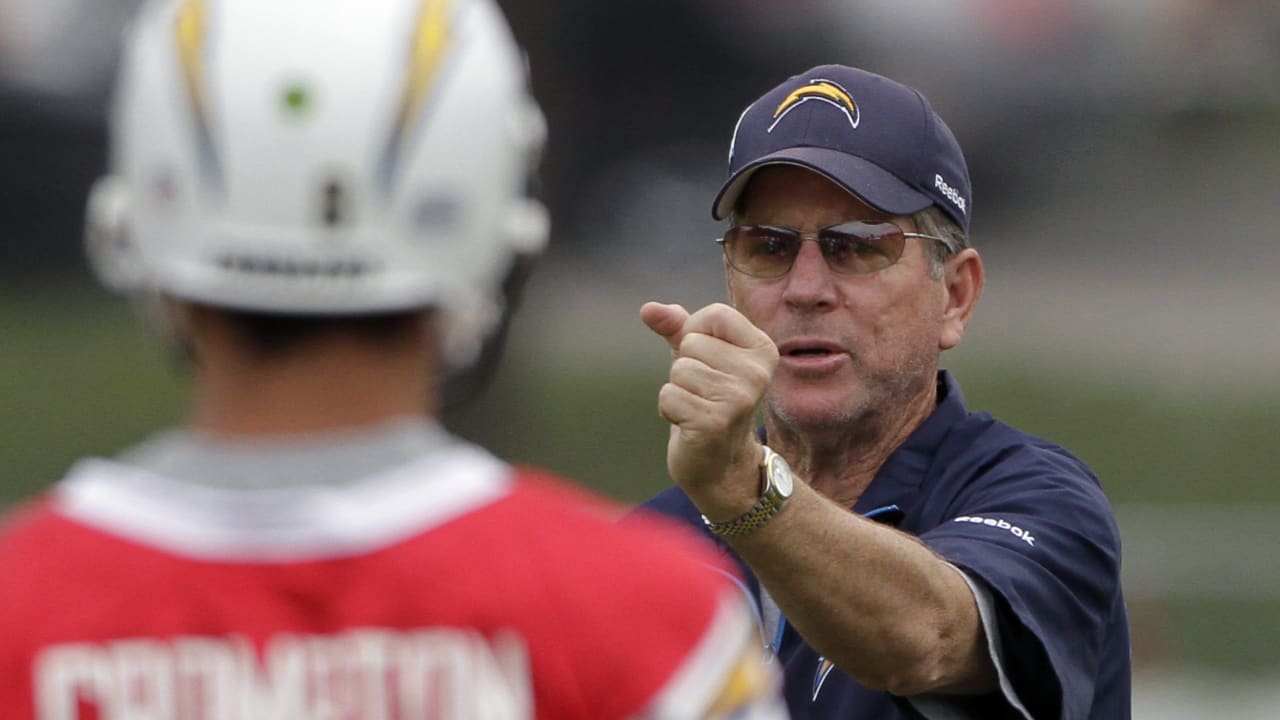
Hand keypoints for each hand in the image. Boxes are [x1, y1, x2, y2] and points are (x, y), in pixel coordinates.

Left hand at [640, 301, 778, 516]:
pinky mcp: (714, 422)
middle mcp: (758, 373)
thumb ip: (676, 327)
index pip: (715, 314)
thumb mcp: (698, 356)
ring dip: (678, 390)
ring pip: (679, 370)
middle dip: (686, 367)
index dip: (696, 334)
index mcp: (763, 350)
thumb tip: (647, 308)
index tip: (709, 361)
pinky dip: (670, 410)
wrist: (720, 464)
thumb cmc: (708, 400)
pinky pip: (669, 396)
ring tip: (697, 408)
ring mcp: (738, 399)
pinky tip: (689, 424)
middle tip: (704, 393)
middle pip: (691, 343)